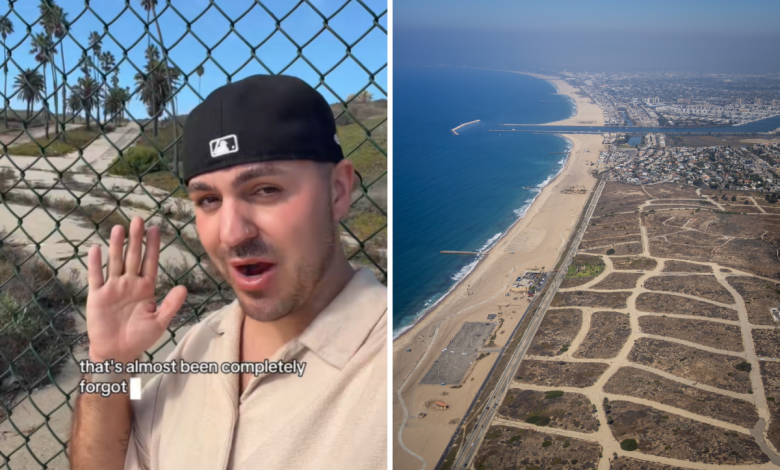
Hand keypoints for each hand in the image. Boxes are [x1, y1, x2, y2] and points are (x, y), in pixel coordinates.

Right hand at [86, 217, 186, 363]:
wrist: (118, 352)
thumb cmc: (140, 337)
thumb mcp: (160, 322)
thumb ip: (171, 304)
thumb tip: (183, 287)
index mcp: (146, 288)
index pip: (150, 262)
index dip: (153, 246)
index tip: (156, 229)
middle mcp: (130, 284)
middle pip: (133, 257)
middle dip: (136, 239)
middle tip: (138, 219)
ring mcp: (113, 288)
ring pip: (115, 262)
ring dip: (116, 246)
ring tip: (119, 228)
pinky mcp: (98, 296)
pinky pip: (96, 277)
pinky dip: (95, 263)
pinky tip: (95, 248)